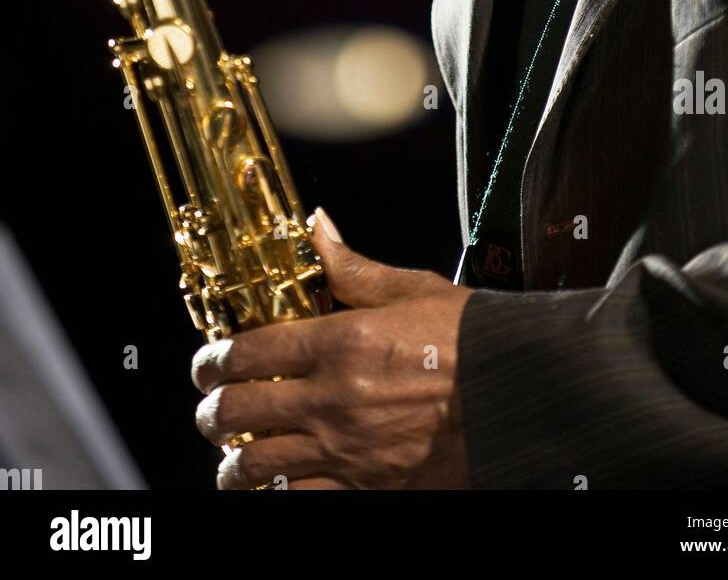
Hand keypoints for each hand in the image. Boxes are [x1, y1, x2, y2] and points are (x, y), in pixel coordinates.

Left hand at [192, 208, 474, 489]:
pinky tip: (275, 485)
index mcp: (338, 343)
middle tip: (211, 409)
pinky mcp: (366, 490)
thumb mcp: (410, 289)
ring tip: (232, 458)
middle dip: (211, 412)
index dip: (211, 361)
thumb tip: (315, 227)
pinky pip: (296, 503)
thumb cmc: (470, 339)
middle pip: (237, 413)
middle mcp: (331, 401)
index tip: (206, 364)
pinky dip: (275, 496)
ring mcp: (345, 452)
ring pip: (256, 468)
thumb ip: (350, 266)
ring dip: (233, 464)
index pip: (245, 353)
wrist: (518, 395)